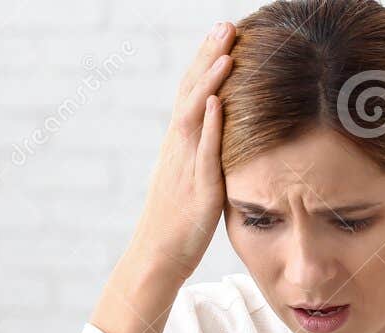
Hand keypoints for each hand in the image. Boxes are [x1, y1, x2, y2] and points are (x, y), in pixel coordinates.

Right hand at [128, 21, 233, 280]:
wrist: (158, 256)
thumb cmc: (179, 222)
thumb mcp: (195, 179)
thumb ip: (206, 155)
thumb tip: (223, 137)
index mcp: (180, 144)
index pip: (192, 93)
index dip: (206, 62)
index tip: (222, 34)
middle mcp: (179, 148)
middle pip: (192, 92)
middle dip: (208, 56)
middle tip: (226, 24)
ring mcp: (187, 166)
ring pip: (194, 115)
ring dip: (209, 82)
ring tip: (226, 52)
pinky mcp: (199, 189)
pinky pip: (202, 153)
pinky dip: (208, 126)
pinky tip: (216, 102)